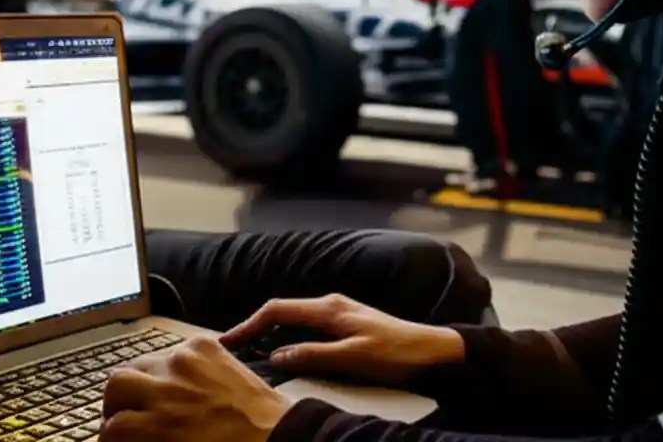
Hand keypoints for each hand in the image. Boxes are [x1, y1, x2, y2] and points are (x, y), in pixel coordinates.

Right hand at [99, 336, 291, 441]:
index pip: (109, 427)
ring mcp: (184, 361)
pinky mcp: (205, 345)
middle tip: (128, 415)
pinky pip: (175, 350)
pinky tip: (188, 382)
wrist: (279, 438)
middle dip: (117, 403)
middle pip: (116, 383)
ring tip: (159, 396)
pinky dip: (176, 366)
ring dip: (145, 380)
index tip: (117, 440)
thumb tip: (124, 439)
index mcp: (154, 426)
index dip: (111, 438)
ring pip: (142, 362)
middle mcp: (164, 389)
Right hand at [221, 294, 464, 385]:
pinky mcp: (346, 323)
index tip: (228, 341)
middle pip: (281, 311)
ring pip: (294, 318)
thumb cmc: (397, 353)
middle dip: (254, 327)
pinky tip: (285, 351)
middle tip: (233, 348)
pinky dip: (289, 335)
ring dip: (271, 332)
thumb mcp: (353, 358)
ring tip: (251, 351)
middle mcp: (331, 304)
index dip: (249, 324)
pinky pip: (307, 325)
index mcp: (329, 308)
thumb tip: (278, 355)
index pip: (277, 309)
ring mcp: (339, 312)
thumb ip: (314, 354)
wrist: (433, 350)